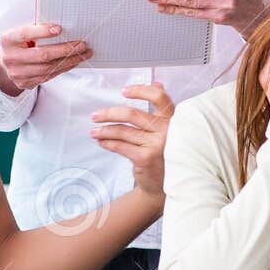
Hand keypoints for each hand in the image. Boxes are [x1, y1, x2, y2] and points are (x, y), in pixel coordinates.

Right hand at [0, 22, 90, 95]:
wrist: (6, 64)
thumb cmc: (19, 44)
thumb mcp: (21, 33)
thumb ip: (36, 30)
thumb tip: (61, 29)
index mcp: (8, 40)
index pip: (26, 34)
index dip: (42, 31)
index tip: (60, 28)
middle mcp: (11, 58)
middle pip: (42, 55)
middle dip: (65, 50)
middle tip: (81, 44)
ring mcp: (17, 73)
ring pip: (48, 68)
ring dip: (69, 61)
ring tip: (83, 54)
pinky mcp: (25, 83)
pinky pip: (48, 76)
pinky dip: (63, 69)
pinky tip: (73, 62)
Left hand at [91, 83, 174, 197]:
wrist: (165, 186)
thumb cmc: (164, 155)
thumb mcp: (168, 130)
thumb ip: (162, 109)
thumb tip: (157, 84)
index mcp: (174, 120)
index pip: (159, 98)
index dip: (140, 91)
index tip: (124, 91)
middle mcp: (168, 131)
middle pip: (132, 114)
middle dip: (109, 113)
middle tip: (95, 115)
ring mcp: (157, 145)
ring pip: (123, 131)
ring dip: (104, 130)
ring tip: (94, 131)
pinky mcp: (145, 158)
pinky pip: (120, 146)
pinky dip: (108, 142)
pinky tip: (102, 141)